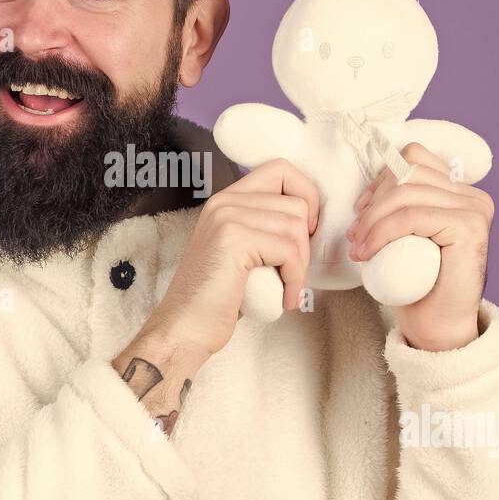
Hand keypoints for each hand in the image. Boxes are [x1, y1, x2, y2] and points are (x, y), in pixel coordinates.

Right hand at [143, 158, 320, 359]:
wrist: (184, 329)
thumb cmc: (218, 299)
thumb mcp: (244, 253)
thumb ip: (267, 228)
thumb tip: (314, 221)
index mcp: (227, 199)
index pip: (281, 170)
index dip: (306, 196)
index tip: (305, 232)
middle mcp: (225, 201)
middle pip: (296, 203)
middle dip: (305, 243)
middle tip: (292, 272)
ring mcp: (227, 218)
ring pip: (296, 227)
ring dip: (300, 264)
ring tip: (286, 287)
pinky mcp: (233, 240)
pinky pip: (289, 251)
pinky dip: (295, 279)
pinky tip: (284, 298)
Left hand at [345, 141, 493, 350]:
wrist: (437, 328)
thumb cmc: (417, 285)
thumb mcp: (404, 237)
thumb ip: (399, 208)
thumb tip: (368, 191)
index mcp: (460, 193)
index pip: (414, 158)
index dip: (380, 180)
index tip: (361, 209)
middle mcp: (473, 196)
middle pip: (408, 172)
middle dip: (373, 202)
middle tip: (355, 235)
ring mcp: (474, 210)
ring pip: (407, 192)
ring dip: (372, 219)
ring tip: (358, 246)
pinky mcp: (468, 227)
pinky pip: (412, 216)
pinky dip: (382, 232)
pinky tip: (368, 252)